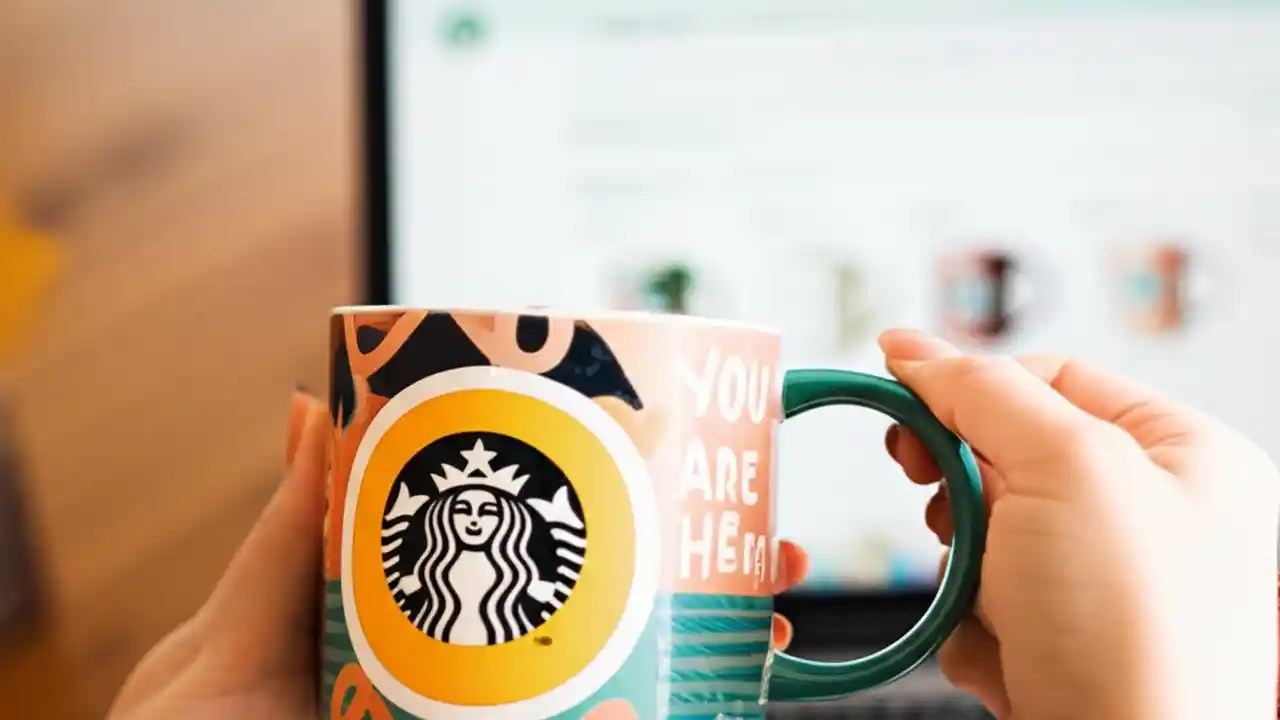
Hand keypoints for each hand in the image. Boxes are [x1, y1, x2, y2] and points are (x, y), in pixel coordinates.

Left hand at [108, 392, 809, 718]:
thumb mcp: (227, 642)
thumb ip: (283, 540)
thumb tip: (311, 405)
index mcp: (407, 634)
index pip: (527, 562)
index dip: (602, 514)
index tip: (666, 466)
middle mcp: (470, 689)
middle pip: (603, 624)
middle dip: (694, 576)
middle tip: (765, 538)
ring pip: (625, 689)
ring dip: (713, 648)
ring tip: (778, 608)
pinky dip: (682, 713)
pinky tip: (737, 689)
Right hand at [880, 329, 1278, 719]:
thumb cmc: (1144, 640)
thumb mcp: (1068, 471)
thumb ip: (985, 393)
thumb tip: (915, 349)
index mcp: (1185, 457)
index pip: (1052, 379)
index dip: (969, 387)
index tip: (898, 395)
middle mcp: (1152, 520)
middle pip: (1008, 460)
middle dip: (965, 495)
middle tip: (946, 511)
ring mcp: (1106, 590)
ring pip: (985, 537)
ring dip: (966, 572)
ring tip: (995, 605)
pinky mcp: (1064, 646)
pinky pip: (983, 605)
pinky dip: (972, 627)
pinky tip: (1008, 655)